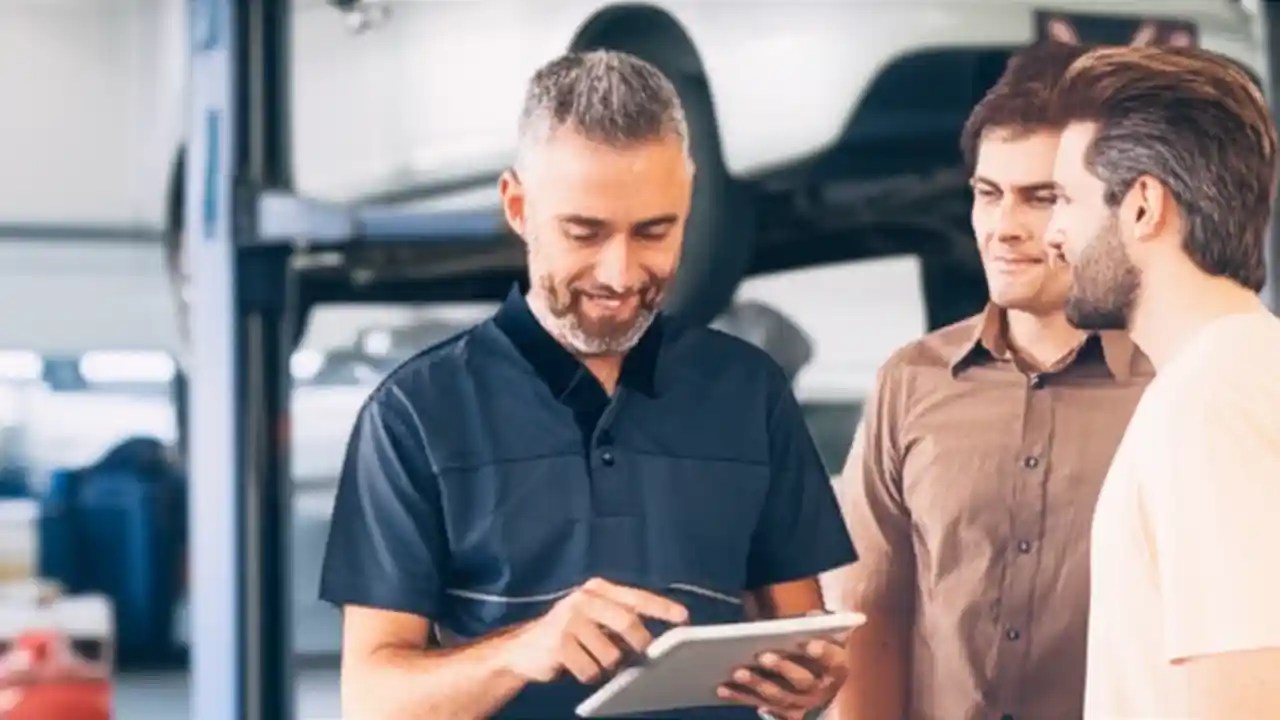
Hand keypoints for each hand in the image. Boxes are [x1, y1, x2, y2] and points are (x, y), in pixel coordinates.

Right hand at [502, 577, 688, 684]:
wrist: (525, 650)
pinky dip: (590, 676)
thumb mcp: (596, 619)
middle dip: (641, 644)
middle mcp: (584, 599)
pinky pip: (590, 670)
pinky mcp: (558, 644)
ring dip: (609, 666)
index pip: (637, 597)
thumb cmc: (571, 635)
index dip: (662, 608)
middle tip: (642, 656)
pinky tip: (578, 667)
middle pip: (628, 623)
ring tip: (595, 660)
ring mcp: (569, 620)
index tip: (683, 618)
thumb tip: (655, 639)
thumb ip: (622, 621)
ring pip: (611, 654)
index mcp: (598, 589)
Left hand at [716, 635, 847, 719]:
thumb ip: (819, 623)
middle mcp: (822, 690)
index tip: (808, 643)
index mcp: (837, 666)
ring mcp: (802, 704)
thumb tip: (812, 617)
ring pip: (779, 697)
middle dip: (782, 668)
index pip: (834, 660)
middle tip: (762, 656)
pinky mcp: (783, 712)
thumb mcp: (823, 631)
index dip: (823, 653)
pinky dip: (741, 697)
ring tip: (737, 673)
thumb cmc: (817, 645)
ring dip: (756, 685)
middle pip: (802, 682)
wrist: (820, 678)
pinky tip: (722, 688)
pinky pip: (760, 704)